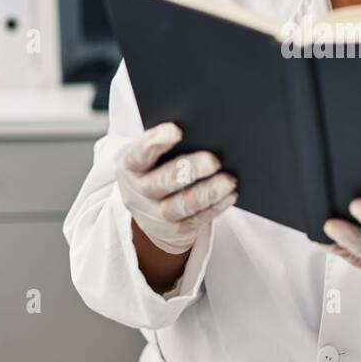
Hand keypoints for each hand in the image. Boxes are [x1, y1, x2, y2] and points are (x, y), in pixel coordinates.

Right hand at [115, 122, 236, 254]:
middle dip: (189, 170)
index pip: (138, 155)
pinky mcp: (174, 231)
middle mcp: (137, 193)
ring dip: (207, 193)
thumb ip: (168, 144)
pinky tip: (230, 195)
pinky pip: (197, 220)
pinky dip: (215, 207)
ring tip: (228, 180)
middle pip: (161, 183)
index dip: (154, 143)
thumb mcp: (152, 156)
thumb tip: (204, 131)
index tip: (176, 130)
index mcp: (130, 167)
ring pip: (181, 206)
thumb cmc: (157, 167)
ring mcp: (154, 215)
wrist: (149, 207)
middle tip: (213, 161)